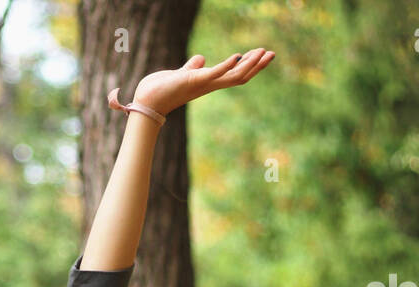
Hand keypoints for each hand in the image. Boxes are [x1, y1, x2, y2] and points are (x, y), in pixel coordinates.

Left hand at [131, 48, 274, 117]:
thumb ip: (192, 67)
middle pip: (240, 77)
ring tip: (263, 52)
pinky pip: (215, 74)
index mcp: (207, 83)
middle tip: (272, 53)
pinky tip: (238, 56)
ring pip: (233, 76)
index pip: (233, 74)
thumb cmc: (161, 90)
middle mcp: (209, 85)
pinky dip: (227, 65)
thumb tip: (201, 58)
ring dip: (249, 64)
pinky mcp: (194, 81)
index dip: (248, 65)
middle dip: (257, 66)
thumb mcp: (181, 75)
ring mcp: (203, 84)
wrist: (147, 103)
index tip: (260, 54)